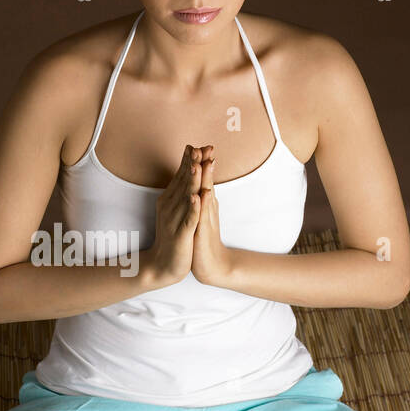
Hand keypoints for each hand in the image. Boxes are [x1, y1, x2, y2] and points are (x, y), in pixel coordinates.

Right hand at [144, 144, 201, 287]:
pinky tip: (197, 197)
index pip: (180, 176)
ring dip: (192, 181)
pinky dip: (192, 207)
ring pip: (186, 197)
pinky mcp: (181, 234)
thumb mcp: (175, 210)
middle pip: (183, 182)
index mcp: (169, 200)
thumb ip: (180, 191)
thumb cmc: (173, 236)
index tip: (196, 145)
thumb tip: (186, 172)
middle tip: (199, 148)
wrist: (164, 264)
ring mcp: (174, 220)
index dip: (188, 161)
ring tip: (197, 165)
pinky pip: (188, 219)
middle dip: (192, 164)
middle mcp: (169, 207)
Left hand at [191, 149, 234, 286]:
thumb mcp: (201, 215)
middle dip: (206, 165)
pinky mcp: (202, 232)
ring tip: (205, 163)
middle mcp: (207, 209)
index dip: (201, 163)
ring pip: (206, 197)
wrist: (211, 265)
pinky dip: (201, 205)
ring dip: (206, 180)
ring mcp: (206, 220)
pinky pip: (201, 217)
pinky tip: (201, 194)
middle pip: (207, 183)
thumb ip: (202, 199)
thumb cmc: (203, 240)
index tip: (198, 145)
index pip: (203, 180)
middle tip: (206, 147)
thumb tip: (202, 184)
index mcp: (205, 204)